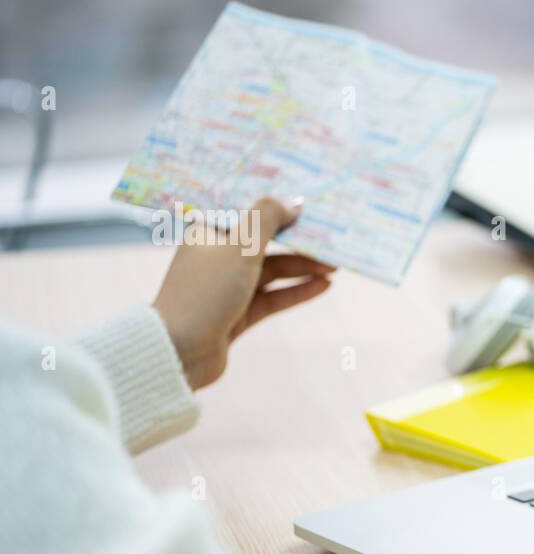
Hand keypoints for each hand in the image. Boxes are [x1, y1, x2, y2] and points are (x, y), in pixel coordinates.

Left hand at [153, 197, 334, 389]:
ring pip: (272, 272)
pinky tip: (323, 286)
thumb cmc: (206, 292)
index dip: (279, 210)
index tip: (311, 209)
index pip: (249, 215)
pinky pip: (273, 297)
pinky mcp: (238, 314)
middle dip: (298, 243)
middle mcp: (218, 257)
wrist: (179, 351)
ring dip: (302, 269)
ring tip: (334, 266)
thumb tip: (293, 201)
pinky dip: (296, 291)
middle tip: (331, 241)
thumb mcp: (239, 248)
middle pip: (265, 244)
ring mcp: (228, 287)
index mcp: (210, 234)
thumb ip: (267, 220)